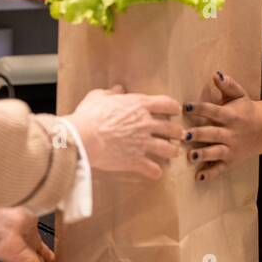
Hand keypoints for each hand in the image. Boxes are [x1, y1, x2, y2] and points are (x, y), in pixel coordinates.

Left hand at [0, 207, 54, 261]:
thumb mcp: (17, 253)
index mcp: (29, 220)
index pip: (45, 245)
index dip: (50, 261)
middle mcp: (19, 221)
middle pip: (33, 248)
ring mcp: (6, 228)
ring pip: (20, 250)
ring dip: (22, 261)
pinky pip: (9, 250)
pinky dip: (10, 259)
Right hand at [66, 86, 184, 178]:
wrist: (83, 138)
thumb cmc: (89, 115)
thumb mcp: (98, 97)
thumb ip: (111, 93)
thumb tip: (118, 89)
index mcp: (139, 105)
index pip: (166, 104)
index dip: (173, 107)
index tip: (175, 110)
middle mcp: (146, 124)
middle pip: (172, 128)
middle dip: (177, 132)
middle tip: (178, 134)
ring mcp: (143, 143)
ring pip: (169, 149)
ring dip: (172, 151)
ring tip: (174, 152)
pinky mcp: (136, 161)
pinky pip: (153, 169)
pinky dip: (156, 171)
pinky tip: (156, 172)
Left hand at [185, 71, 261, 181]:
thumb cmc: (246, 109)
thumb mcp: (240, 95)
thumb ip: (228, 85)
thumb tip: (215, 74)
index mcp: (230, 116)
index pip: (213, 111)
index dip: (200, 108)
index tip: (185, 106)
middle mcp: (231, 133)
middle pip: (213, 133)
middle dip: (197, 134)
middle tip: (182, 135)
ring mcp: (231, 148)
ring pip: (216, 152)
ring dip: (203, 154)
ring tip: (190, 156)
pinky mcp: (231, 161)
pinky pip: (220, 168)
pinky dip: (210, 174)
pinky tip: (198, 177)